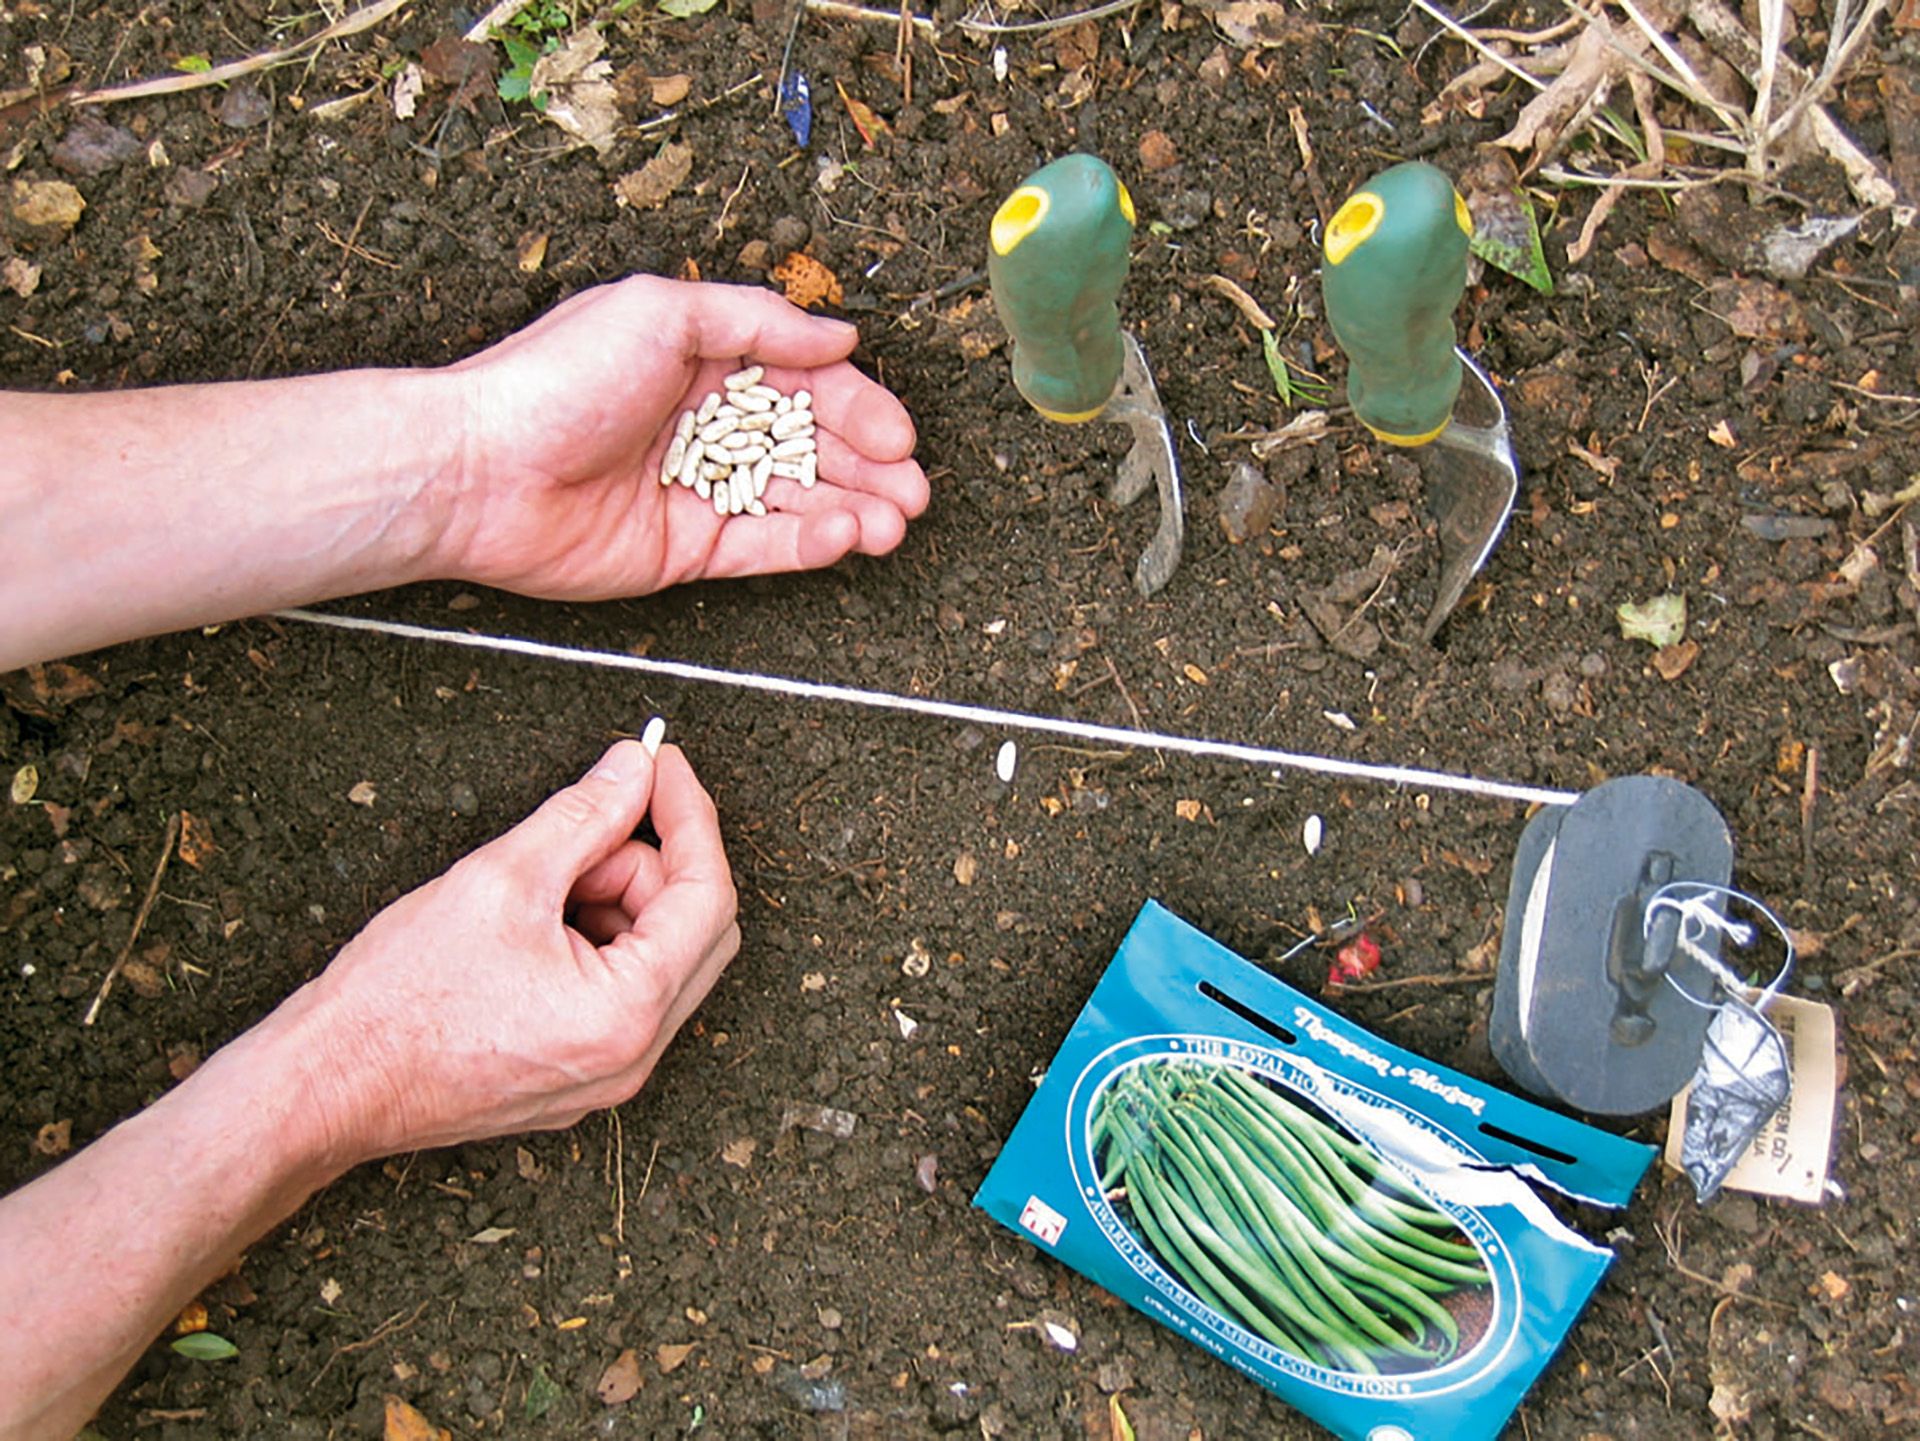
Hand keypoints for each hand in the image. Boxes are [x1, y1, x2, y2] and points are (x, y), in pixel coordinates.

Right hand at [276, 739, 738, 1161]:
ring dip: (615, 900)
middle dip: (648, 862)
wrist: (328, 1084)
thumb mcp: (502, 877)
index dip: (690, 816)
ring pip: (657, 956)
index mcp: (628, 1012)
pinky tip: (532, 924)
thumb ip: (585, 814)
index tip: (662, 764)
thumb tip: (632, 769)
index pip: (708, 895)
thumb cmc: (397, 1000)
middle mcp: (633, 1056)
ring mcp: (609, 1073)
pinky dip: (596, 940)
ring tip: (535, 888)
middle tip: (588, 828)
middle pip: (695, 928)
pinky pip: (623, 991)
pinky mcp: (579, 1074)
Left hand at [433, 276, 928, 599]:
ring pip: (796, 501)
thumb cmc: (556, 380)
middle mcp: (704, 424)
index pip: (803, 383)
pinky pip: (761, 547)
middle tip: (914, 490)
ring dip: (854, 509)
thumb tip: (839, 331)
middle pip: (811, 446)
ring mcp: (697, 489)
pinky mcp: (684, 549)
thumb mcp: (660, 312)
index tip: (898, 434)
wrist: (479, 471)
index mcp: (701, 362)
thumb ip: (758, 320)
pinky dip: (808, 543)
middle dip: (869, 467)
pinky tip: (845, 535)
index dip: (857, 407)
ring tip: (896, 521)